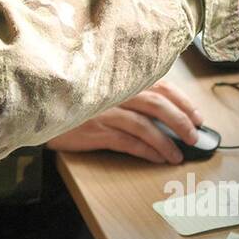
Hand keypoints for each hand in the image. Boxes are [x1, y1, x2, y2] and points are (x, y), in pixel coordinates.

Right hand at [47, 79, 203, 163]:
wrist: (40, 111)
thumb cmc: (76, 101)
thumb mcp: (104, 91)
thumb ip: (129, 95)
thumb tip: (165, 113)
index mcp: (121, 80)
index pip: (161, 86)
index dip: (183, 101)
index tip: (198, 116)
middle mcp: (116, 92)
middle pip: (158, 104)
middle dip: (181, 121)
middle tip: (195, 136)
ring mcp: (105, 111)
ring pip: (145, 126)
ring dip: (166, 142)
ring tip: (178, 155)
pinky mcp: (95, 130)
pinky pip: (129, 142)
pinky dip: (147, 151)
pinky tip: (158, 159)